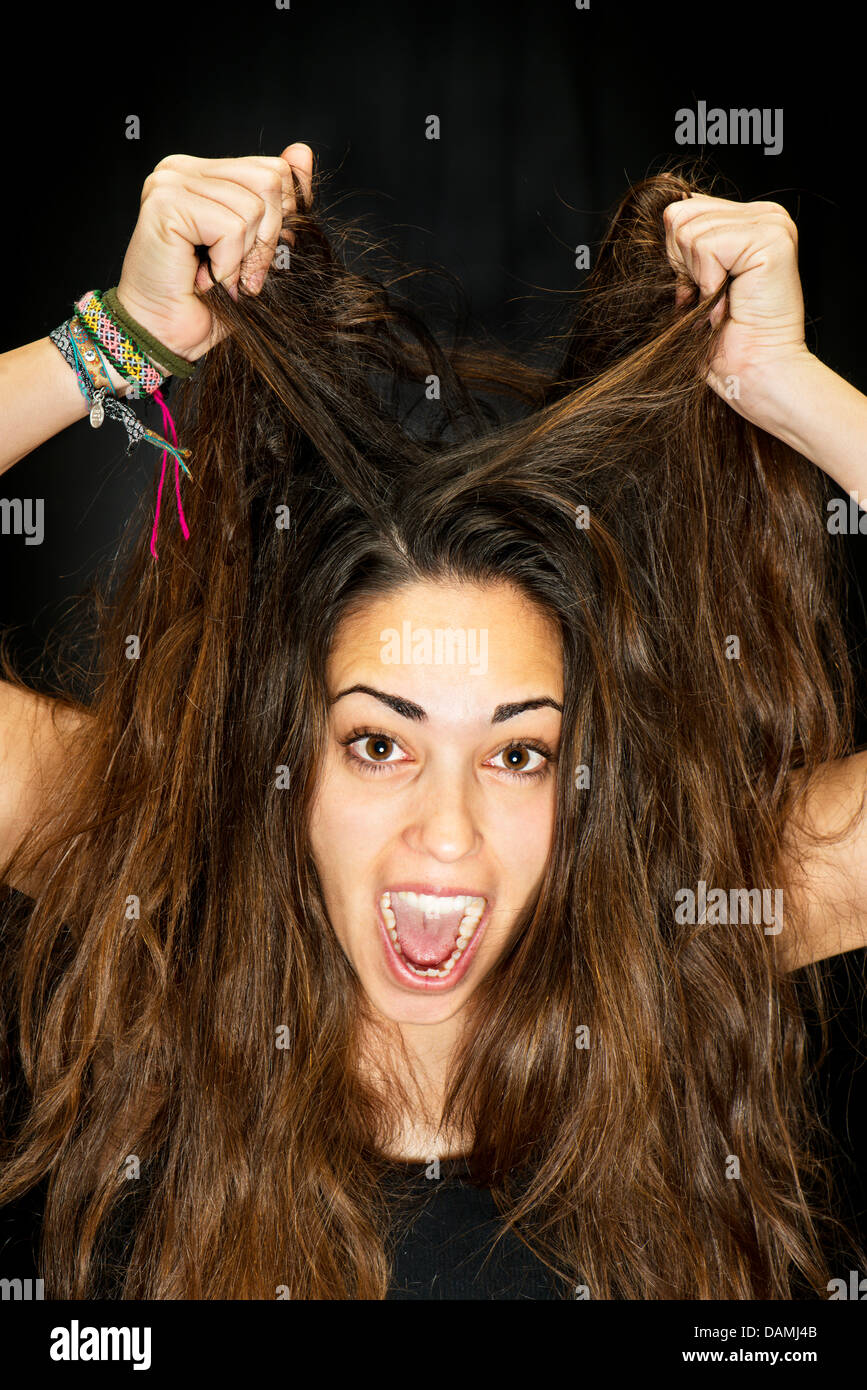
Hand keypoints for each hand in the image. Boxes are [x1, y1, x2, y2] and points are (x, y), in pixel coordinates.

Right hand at [114, 144, 313, 363]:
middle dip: (268, 239)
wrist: (163, 337)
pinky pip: (230, 227)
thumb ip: (277, 203)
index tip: (259, 259)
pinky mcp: (165, 203)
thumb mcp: (256, 250)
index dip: (284, 219)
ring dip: (244, 259)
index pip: (273, 169)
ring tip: (219, 279)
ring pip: (253, 207)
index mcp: (204, 174)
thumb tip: (302, 153)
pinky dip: (227, 265)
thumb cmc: (207, 304)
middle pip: (270, 180)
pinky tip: (204, 280)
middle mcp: (183, 169)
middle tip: (243, 275)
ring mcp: (171, 182)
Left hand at [662, 192, 811, 412]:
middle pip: (681, 213)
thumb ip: (687, 244)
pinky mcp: (771, 239)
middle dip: (682, 265)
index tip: (698, 291)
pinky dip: (706, 282)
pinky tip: (726, 303)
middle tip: (709, 298)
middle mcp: (766, 215)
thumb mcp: (696, 280)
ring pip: (689, 230)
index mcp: (750, 220)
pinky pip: (705, 245)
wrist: (754, 373)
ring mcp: (772, 224)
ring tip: (720, 303)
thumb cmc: (725, 340)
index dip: (678, 256)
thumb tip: (659, 214)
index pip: (686, 207)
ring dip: (696, 278)